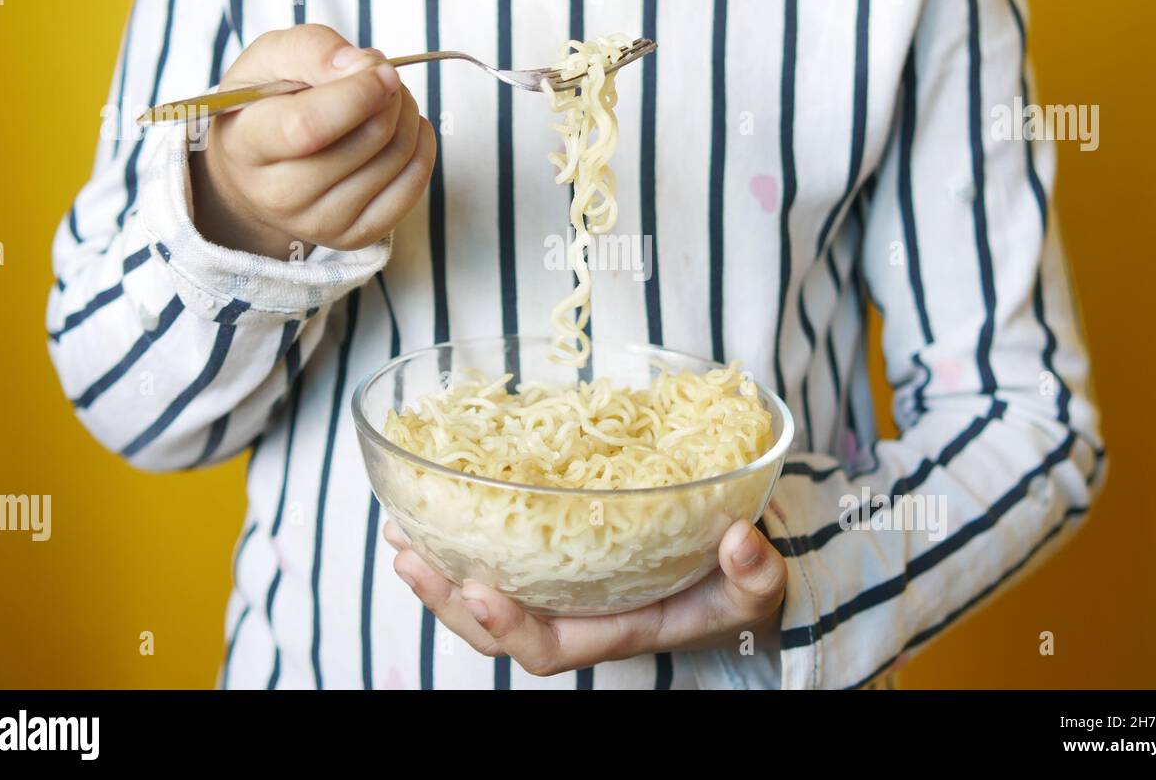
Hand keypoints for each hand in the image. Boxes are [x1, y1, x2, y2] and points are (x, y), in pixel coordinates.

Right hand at [190, 23, 436, 257]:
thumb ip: (311, 49)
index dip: (359, 93)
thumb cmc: (264, 106)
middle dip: (390, 95)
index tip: (383, 70)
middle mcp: (280, 194)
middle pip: (368, 140)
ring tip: (388, 99)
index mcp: (247, 144)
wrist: (254, 173)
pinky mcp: (354, 235)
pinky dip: (421, 147)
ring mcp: (319, 222)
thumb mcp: (267, 60)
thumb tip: (363, 66)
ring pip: (396, 158)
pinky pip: (412, 187)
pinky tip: (404, 129)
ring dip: (407, 115)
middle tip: (382, 76)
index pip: (310, 126)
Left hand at [385, 518, 786, 675]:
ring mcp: (561, 586)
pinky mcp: (556, 554)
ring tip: (398, 532)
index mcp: (616, 628)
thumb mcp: (757, 586)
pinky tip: (429, 509)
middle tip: (407, 554)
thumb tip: (740, 542)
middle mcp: (578, 614)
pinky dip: (461, 537)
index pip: (551, 647)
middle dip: (447, 599)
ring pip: (487, 594)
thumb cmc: (739, 585)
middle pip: (497, 627)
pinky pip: (499, 556)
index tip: (480, 592)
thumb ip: (755, 573)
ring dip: (438, 567)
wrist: (734, 575)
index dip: (511, 628)